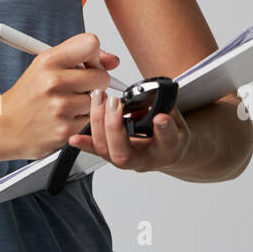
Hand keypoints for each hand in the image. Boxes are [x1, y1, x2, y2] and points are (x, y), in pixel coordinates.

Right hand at [0, 33, 119, 160]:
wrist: (4, 126)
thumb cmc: (26, 96)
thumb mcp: (44, 66)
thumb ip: (79, 56)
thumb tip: (112, 60)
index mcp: (48, 61)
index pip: (91, 44)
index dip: (94, 55)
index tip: (87, 64)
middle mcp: (54, 82)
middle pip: (102, 75)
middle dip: (95, 82)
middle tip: (77, 87)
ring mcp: (60, 107)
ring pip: (98, 100)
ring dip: (88, 103)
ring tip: (66, 104)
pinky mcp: (66, 130)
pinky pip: (91, 120)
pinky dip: (82, 120)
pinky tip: (64, 118)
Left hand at [68, 91, 189, 173]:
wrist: (168, 152)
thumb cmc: (171, 134)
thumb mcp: (177, 117)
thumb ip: (164, 106)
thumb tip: (148, 91)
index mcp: (168, 149)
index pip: (167, 141)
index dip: (164, 130)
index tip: (160, 117)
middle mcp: (144, 160)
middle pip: (124, 153)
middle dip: (115, 127)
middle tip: (115, 103)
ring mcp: (126, 160)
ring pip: (106, 151)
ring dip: (99, 125)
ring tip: (99, 100)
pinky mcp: (112, 155)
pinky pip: (96, 151)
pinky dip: (85, 143)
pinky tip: (75, 137)